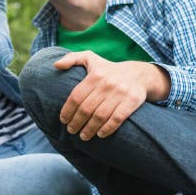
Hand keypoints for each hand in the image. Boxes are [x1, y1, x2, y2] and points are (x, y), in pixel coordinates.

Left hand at [54, 51, 169, 140]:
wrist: (139, 74)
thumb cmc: (108, 69)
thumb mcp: (90, 58)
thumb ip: (72, 59)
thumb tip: (56, 65)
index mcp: (94, 75)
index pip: (76, 97)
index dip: (67, 111)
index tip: (63, 121)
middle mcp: (107, 84)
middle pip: (86, 109)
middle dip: (76, 123)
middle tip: (71, 130)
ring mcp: (120, 93)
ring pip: (100, 116)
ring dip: (89, 129)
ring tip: (83, 136)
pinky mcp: (132, 101)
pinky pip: (117, 118)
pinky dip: (108, 128)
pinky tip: (100, 134)